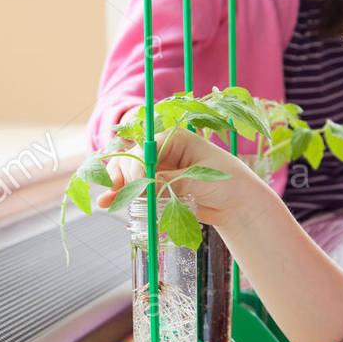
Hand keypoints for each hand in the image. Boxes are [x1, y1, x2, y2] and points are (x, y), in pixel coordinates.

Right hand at [95, 125, 254, 228]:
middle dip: (122, 176)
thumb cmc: (227, 182)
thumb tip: (147, 186)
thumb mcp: (201, 180)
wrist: (236, 203)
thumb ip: (173, 182)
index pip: (144, 149)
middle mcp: (161, 151)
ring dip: (116, 185)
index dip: (137, 168)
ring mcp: (156, 168)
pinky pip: (132, 187)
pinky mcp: (154, 186)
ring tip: (107, 200)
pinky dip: (120, 194)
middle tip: (122, 195)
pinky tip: (106, 201)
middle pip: (130, 158)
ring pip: (126, 172)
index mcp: (173, 138)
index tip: (140, 186)